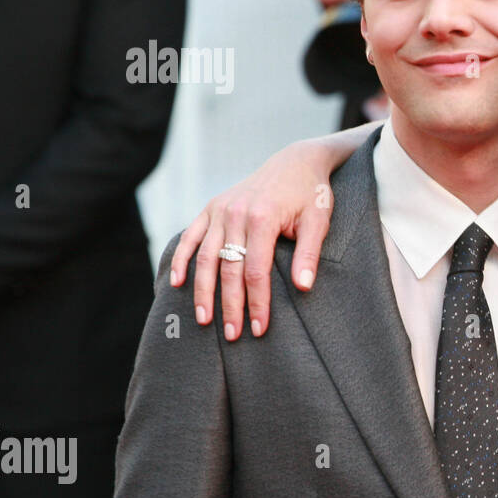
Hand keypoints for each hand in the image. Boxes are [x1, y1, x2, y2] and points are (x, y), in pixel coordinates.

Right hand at [170, 140, 336, 340]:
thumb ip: (308, 254)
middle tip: (232, 335)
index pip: (256, 271)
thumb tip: (304, 287)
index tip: (259, 328)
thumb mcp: (319, 221)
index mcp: (263, 218)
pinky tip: (178, 283)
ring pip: (205, 257)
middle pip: (228, 269)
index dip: (256, 302)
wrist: (296, 162)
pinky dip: (182, 259)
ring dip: (202, 290)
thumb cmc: (311, 194)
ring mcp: (220, 209)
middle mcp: (236, 213)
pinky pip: (191, 236)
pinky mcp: (211, 207)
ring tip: (204, 319)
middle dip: (230, 305)